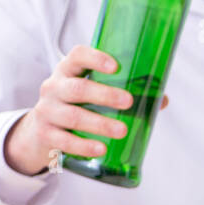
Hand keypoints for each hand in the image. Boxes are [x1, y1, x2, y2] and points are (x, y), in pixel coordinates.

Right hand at [3, 45, 169, 175]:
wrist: (41, 131)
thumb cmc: (76, 104)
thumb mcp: (91, 92)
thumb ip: (124, 92)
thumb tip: (162, 100)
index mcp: (69, 70)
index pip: (77, 56)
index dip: (95, 58)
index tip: (116, 66)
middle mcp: (54, 87)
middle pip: (77, 88)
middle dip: (105, 95)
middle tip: (128, 102)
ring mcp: (46, 111)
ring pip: (73, 116)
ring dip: (99, 124)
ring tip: (121, 131)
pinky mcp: (44, 134)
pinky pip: (64, 141)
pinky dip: (84, 146)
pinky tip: (100, 149)